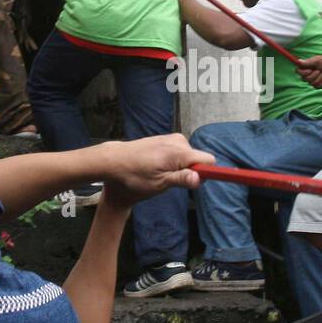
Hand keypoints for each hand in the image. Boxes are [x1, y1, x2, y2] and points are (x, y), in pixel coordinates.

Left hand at [98, 135, 213, 209]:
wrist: (113, 162)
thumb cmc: (133, 175)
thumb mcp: (159, 183)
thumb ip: (181, 179)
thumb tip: (199, 178)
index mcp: (179, 152)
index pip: (208, 161)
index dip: (206, 173)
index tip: (196, 184)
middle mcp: (178, 141)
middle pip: (198, 159)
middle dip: (189, 172)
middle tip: (169, 181)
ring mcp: (171, 139)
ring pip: (188, 156)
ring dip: (179, 167)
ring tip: (159, 173)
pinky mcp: (165, 139)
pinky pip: (179, 152)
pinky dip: (172, 161)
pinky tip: (156, 166)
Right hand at [296, 55, 321, 89]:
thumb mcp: (318, 61)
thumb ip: (308, 62)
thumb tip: (298, 61)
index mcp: (306, 67)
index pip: (297, 71)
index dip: (302, 72)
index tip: (309, 70)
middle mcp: (308, 74)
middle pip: (304, 79)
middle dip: (314, 75)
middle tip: (320, 70)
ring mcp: (312, 81)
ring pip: (311, 83)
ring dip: (320, 78)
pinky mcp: (317, 86)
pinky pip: (317, 86)